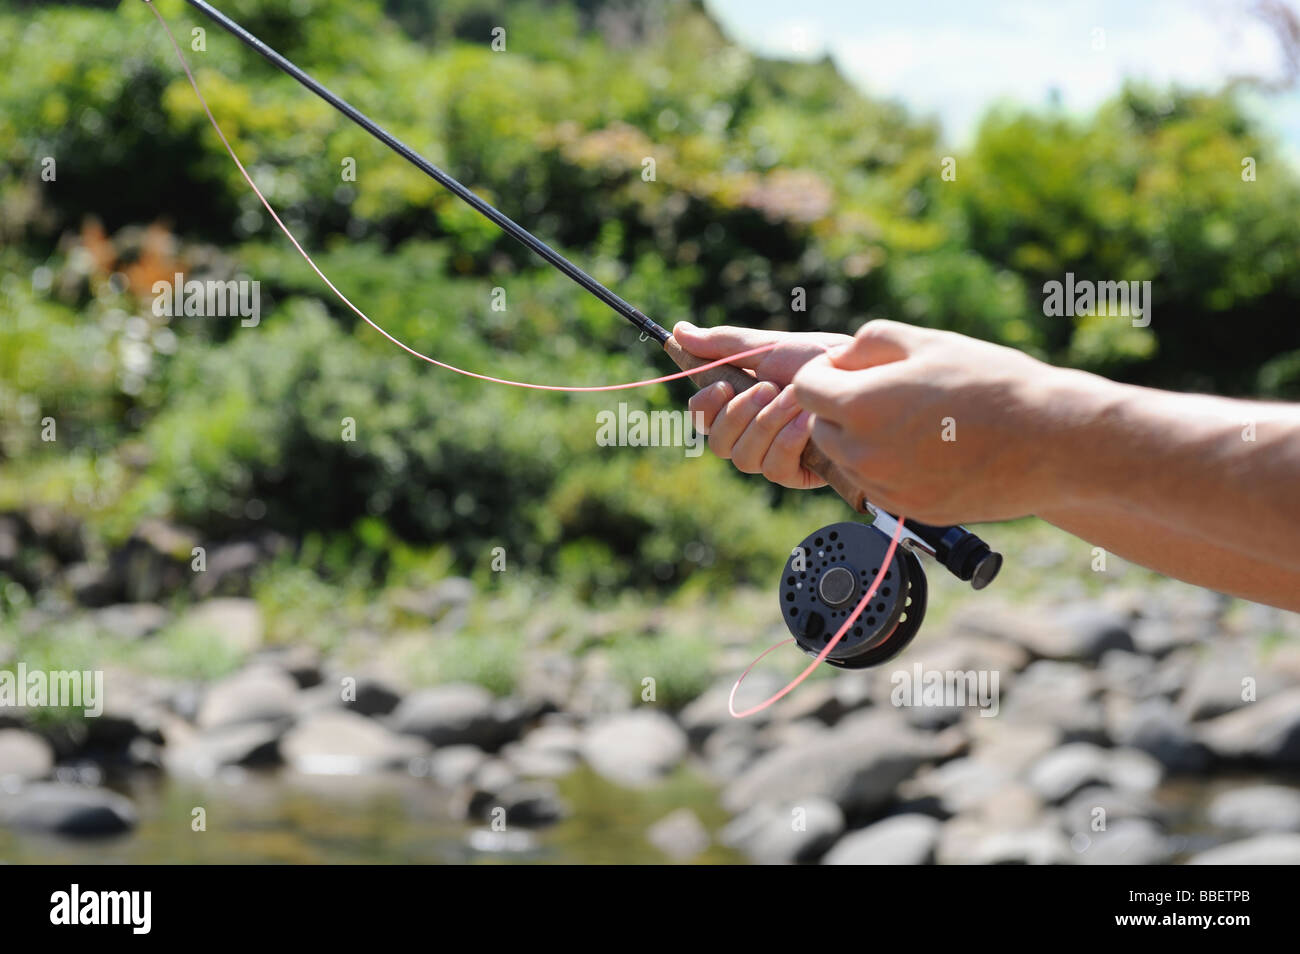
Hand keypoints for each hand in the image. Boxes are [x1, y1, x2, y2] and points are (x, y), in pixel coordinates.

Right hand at [674, 321, 849, 488]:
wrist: (865, 376)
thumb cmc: (820, 360)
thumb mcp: (769, 346)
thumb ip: (724, 344)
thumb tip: (677, 331)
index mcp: (741, 402)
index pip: (702, 418)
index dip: (704, 407)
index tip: (721, 385)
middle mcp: (753, 432)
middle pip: (717, 443)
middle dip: (739, 414)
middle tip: (767, 387)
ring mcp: (774, 454)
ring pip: (743, 457)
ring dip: (768, 423)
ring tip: (795, 398)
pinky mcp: (798, 473)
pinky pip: (774, 467)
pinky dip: (788, 440)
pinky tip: (807, 422)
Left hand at [790, 319, 1063, 523]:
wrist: (1051, 441)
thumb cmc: (991, 383)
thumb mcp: (927, 342)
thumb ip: (869, 343)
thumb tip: (839, 359)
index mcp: (860, 406)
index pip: (804, 389)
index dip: (824, 372)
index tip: (851, 368)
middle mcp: (863, 453)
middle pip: (820, 427)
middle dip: (840, 407)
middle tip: (886, 392)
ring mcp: (885, 488)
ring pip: (847, 459)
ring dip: (863, 438)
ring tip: (914, 420)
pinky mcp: (908, 511)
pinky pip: (876, 486)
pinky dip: (888, 468)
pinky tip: (929, 449)